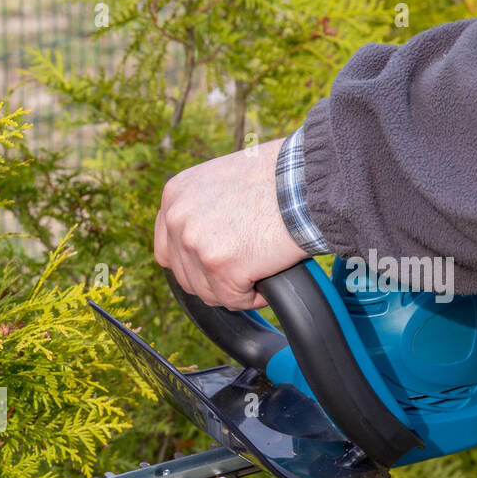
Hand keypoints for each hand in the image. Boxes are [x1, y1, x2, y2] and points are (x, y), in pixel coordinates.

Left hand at [153, 138, 307, 310]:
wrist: (309, 180)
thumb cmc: (279, 177)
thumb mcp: (222, 181)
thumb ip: (201, 210)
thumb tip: (196, 242)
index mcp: (175, 196)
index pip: (167, 249)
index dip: (192, 263)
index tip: (214, 264)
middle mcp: (178, 219)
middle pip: (186, 276)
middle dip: (216, 279)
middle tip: (247, 264)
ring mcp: (197, 244)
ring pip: (208, 292)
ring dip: (236, 288)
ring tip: (262, 263)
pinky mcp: (222, 267)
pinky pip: (234, 301)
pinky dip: (255, 296)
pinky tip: (270, 271)